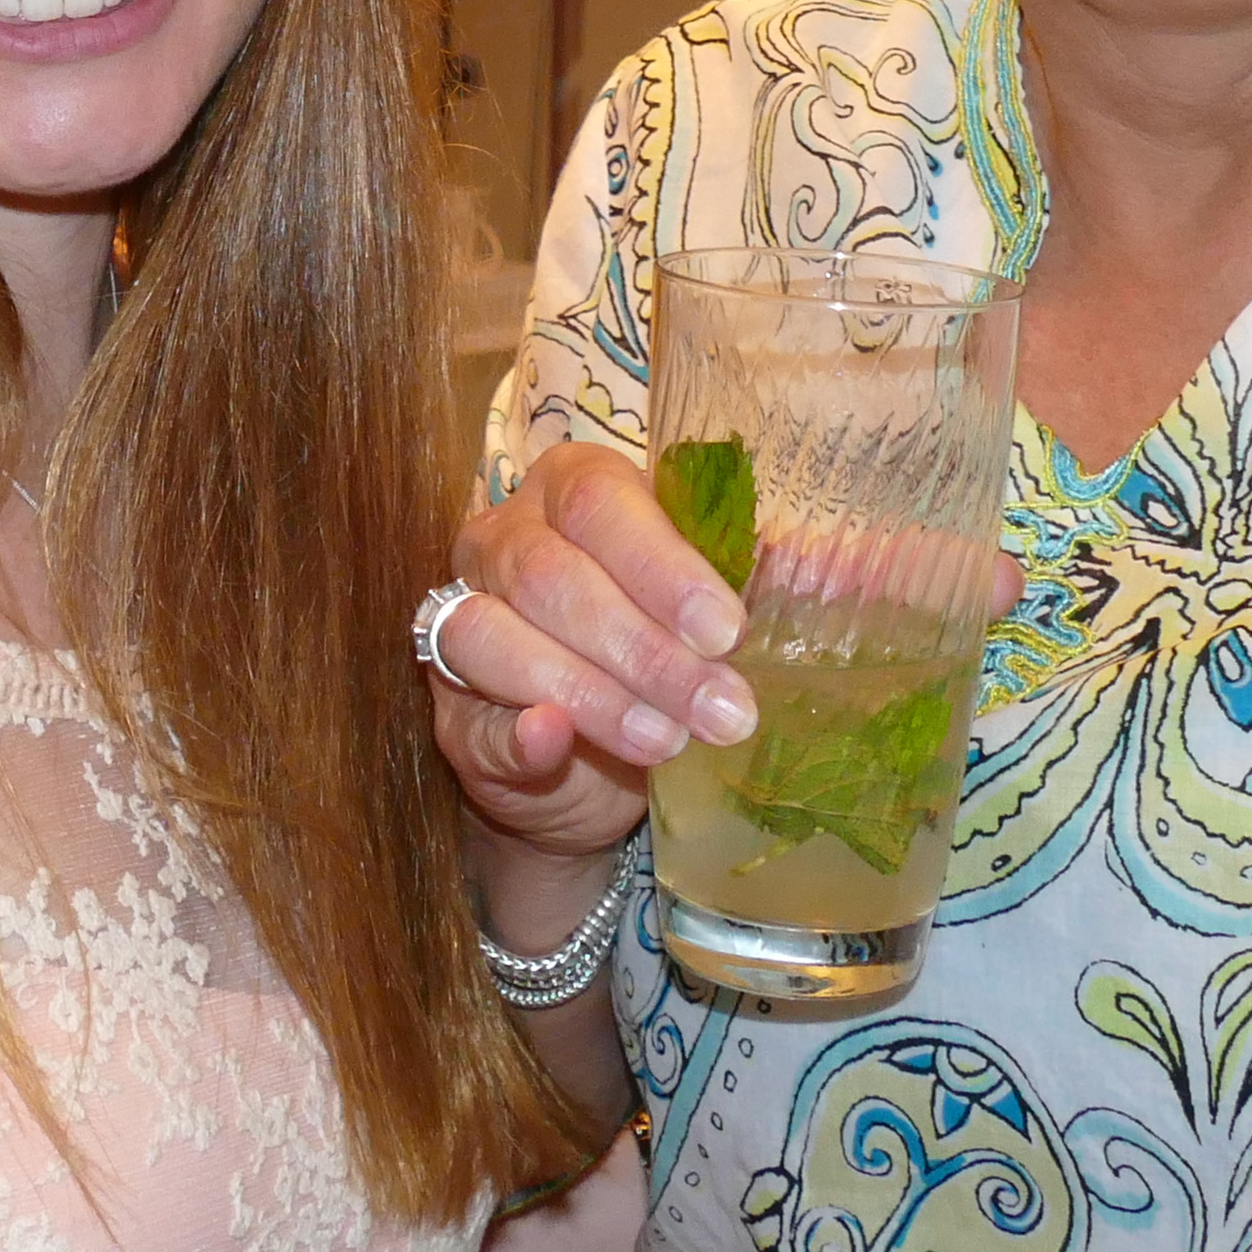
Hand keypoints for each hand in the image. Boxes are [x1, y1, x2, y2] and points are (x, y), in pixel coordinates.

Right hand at [432, 443, 755, 860]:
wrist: (598, 764)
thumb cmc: (661, 649)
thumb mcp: (701, 608)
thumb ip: (733, 582)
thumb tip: (800, 577)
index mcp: (568, 488)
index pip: (600, 504)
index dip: (662, 568)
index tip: (726, 632)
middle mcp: (501, 539)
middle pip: (554, 577)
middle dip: (646, 651)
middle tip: (722, 709)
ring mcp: (460, 618)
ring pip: (499, 637)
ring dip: (593, 694)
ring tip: (669, 740)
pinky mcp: (451, 710)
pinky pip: (471, 715)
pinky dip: (516, 731)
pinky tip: (555, 741)